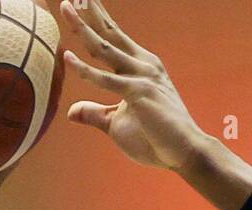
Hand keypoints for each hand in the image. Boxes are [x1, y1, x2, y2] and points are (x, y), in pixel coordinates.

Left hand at [62, 0, 208, 170]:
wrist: (185, 152)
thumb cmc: (156, 139)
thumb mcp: (117, 124)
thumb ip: (95, 113)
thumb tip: (71, 112)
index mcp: (141, 66)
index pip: (114, 36)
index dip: (96, 18)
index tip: (80, 1)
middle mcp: (143, 64)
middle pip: (110, 32)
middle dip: (89, 11)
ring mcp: (142, 76)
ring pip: (105, 48)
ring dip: (83, 27)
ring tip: (66, 7)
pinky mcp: (138, 93)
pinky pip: (106, 80)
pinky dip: (85, 70)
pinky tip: (68, 57)